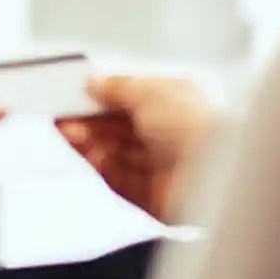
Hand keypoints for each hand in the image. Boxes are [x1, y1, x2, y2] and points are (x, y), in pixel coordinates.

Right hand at [55, 76, 214, 221]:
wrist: (218, 179)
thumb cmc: (199, 127)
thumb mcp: (150, 91)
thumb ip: (117, 86)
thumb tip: (95, 81)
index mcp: (184, 102)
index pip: (136, 96)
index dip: (105, 94)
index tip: (77, 91)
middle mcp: (176, 135)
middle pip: (122, 127)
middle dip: (90, 119)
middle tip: (61, 112)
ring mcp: (166, 168)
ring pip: (117, 153)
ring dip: (90, 141)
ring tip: (66, 130)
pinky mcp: (154, 197)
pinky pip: (119, 180)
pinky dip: (101, 166)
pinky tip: (86, 153)